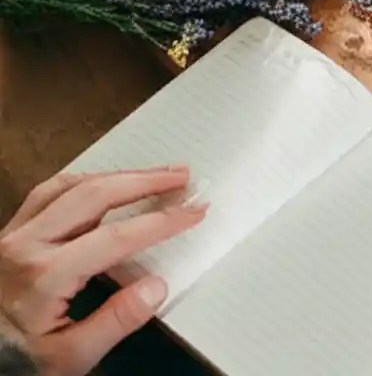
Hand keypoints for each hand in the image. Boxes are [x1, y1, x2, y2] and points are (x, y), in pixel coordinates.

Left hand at [0, 167, 207, 375]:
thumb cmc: (18, 362)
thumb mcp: (70, 358)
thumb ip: (115, 322)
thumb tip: (158, 286)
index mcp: (44, 276)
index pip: (116, 237)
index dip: (161, 222)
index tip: (195, 212)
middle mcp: (25, 245)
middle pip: (93, 196)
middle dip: (143, 181)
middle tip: (182, 175)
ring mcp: (12, 235)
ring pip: (68, 186)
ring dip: (115, 175)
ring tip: (152, 173)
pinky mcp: (6, 235)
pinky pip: (47, 193)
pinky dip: (82, 181)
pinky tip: (104, 182)